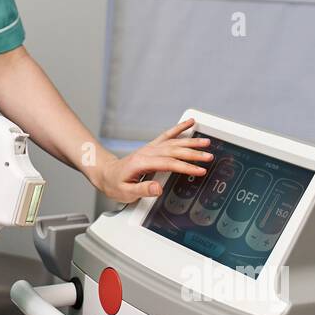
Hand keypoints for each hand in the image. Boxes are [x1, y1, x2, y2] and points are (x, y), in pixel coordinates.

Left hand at [93, 118, 212, 202]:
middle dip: (193, 153)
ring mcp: (150, 148)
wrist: (106, 173)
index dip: (185, 166)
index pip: (168, 164)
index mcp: (142, 163)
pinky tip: (189, 123)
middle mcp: (147, 152)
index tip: (199, 170)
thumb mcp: (126, 192)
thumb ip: (143, 190)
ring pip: (173, 142)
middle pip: (174, 151)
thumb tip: (158, 189)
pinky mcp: (152, 146)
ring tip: (206, 141)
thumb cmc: (115, 184)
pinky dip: (179, 128)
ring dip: (190, 141)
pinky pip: (167, 135)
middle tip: (208, 156)